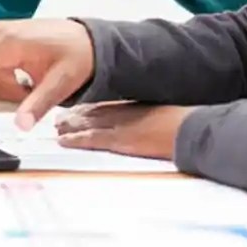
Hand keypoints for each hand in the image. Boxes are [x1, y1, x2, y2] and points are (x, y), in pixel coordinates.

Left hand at [55, 102, 193, 159]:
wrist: (190, 130)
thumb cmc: (184, 124)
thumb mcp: (164, 114)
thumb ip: (150, 115)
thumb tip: (147, 121)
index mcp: (134, 106)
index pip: (105, 106)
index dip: (88, 108)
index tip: (76, 108)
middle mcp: (123, 113)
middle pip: (92, 113)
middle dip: (74, 115)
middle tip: (58, 118)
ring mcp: (120, 126)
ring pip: (87, 124)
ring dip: (70, 125)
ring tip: (57, 127)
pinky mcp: (120, 141)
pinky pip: (92, 139)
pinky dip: (76, 139)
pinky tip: (63, 140)